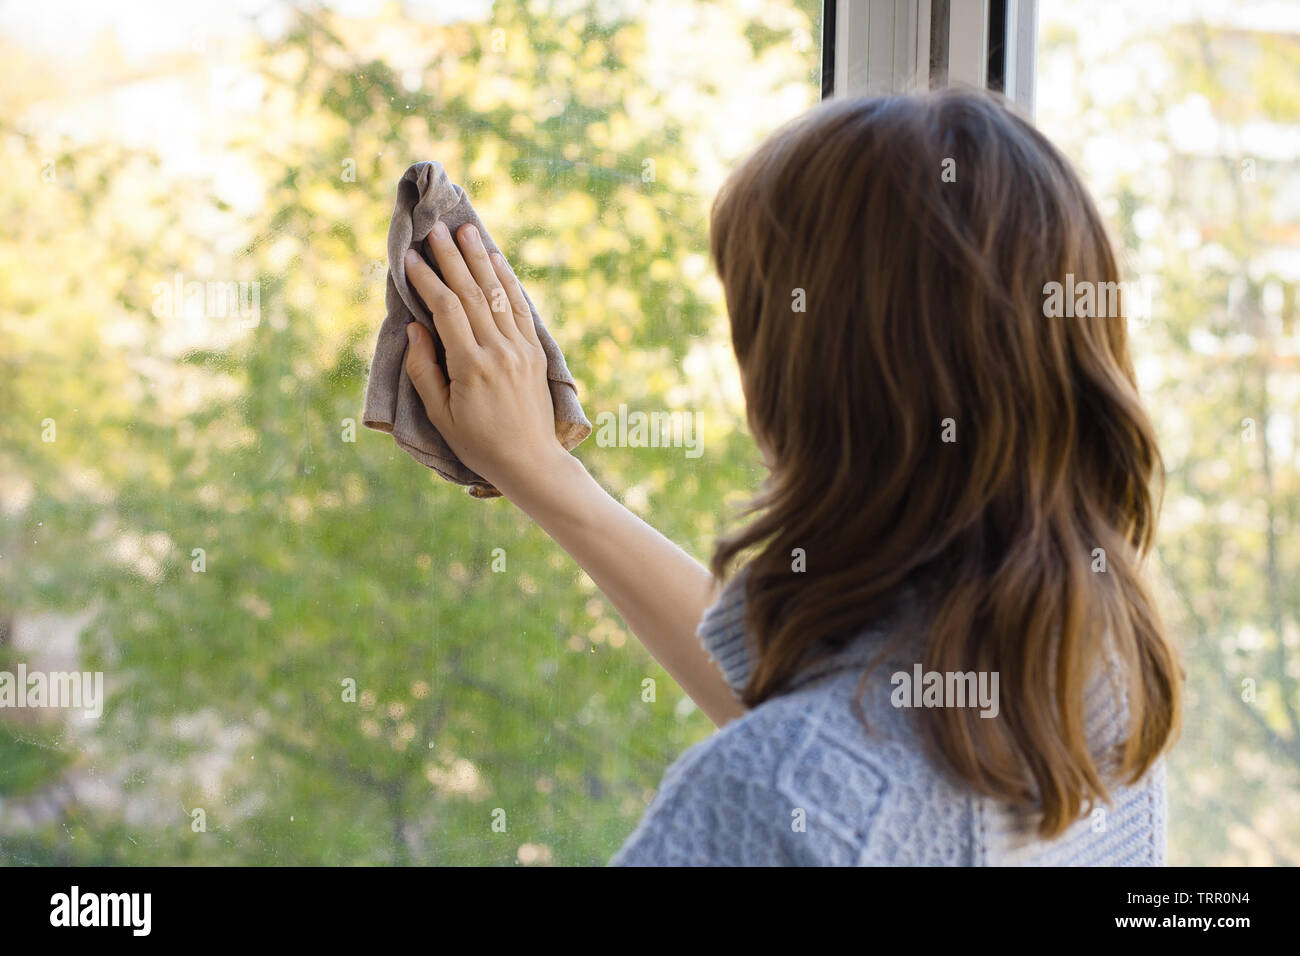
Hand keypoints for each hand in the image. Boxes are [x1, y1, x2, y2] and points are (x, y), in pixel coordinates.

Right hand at [402, 221, 565, 492]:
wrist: (530, 461)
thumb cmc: (478, 443)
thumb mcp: (440, 415)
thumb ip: (424, 370)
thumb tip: (415, 327)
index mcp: (471, 367)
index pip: (446, 310)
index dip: (427, 280)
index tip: (411, 258)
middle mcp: (499, 352)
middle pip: (472, 294)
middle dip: (452, 258)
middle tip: (436, 229)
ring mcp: (521, 349)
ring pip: (498, 294)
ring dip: (480, 259)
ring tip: (466, 231)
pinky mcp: (535, 352)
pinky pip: (521, 308)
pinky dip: (509, 281)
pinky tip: (497, 259)